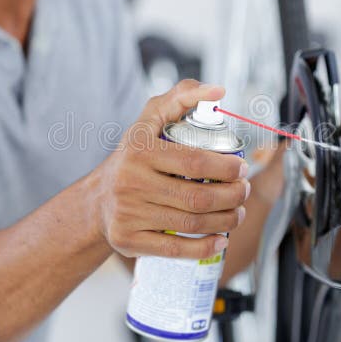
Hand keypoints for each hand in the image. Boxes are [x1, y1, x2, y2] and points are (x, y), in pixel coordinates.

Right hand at [91, 80, 249, 259]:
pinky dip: (203, 248)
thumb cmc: (134, 156)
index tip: (242, 168)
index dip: (226, 167)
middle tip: (243, 192)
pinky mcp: (128, 240)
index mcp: (139, 149)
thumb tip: (218, 92)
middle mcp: (131, 182)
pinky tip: (220, 241)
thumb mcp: (150, 119)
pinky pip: (174, 249)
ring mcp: (128, 214)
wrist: (97, 199)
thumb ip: (182, 96)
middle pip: (196, 197)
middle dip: (232, 197)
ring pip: (190, 224)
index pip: (195, 161)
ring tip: (237, 213)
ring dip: (225, 221)